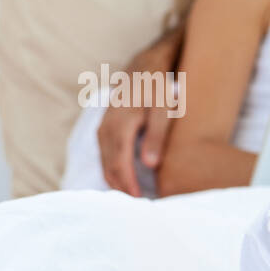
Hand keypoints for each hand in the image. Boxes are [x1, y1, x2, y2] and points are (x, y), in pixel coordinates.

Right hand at [97, 40, 181, 196]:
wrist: (147, 64)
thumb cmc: (160, 87)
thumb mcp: (164, 109)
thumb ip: (156, 136)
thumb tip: (149, 165)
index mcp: (122, 123)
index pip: (120, 162)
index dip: (128, 183)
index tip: (139, 201)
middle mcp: (108, 124)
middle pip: (110, 163)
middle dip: (120, 186)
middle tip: (134, 206)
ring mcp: (104, 123)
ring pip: (104, 157)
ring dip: (113, 178)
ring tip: (127, 196)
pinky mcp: (106, 123)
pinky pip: (104, 150)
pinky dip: (110, 165)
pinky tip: (119, 176)